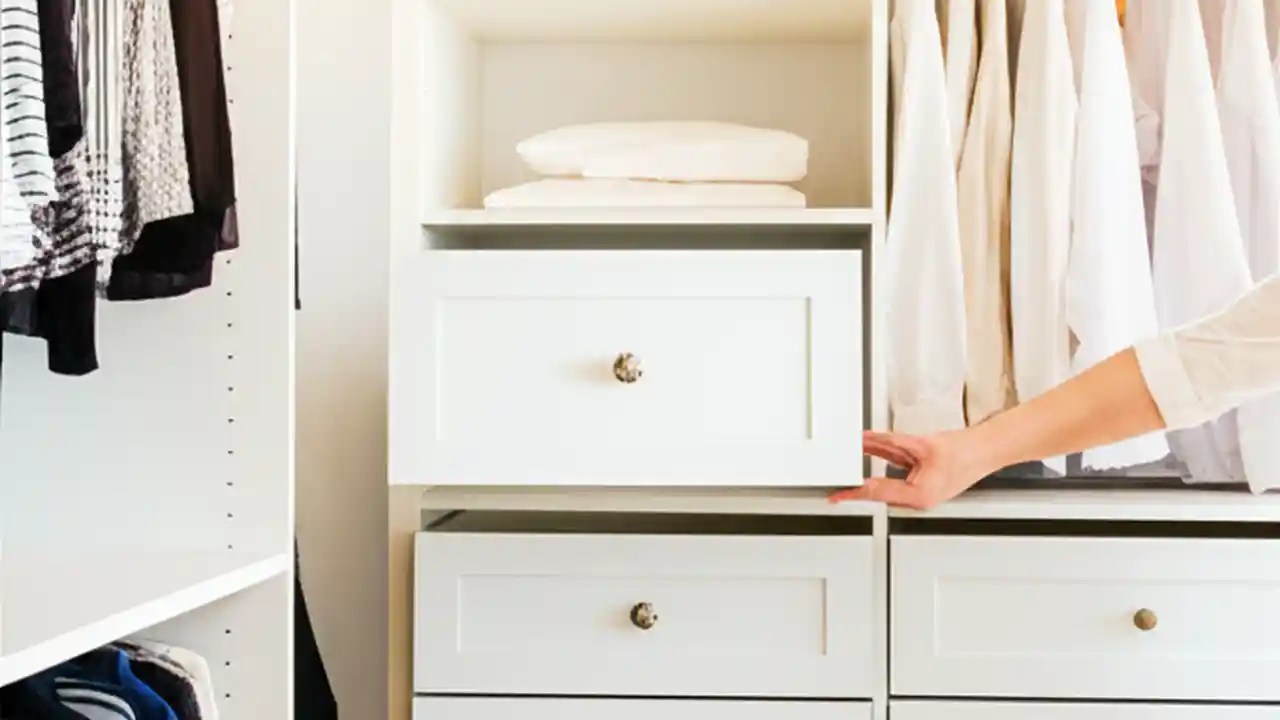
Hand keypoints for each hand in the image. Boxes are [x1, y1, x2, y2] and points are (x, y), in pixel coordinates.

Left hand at [829, 430, 990, 509]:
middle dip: (857, 478)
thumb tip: (870, 440)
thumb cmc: (965, 453)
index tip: (838, 496)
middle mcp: (917, 497)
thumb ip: (893, 443)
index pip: (877, 492)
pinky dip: (883, 456)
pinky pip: (896, 468)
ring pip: (886, 475)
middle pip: (879, 487)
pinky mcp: (922, 479)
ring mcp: (919, 490)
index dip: (854, 492)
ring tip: (851, 452)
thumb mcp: (922, 445)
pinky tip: (871, 445)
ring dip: (870, 461)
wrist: (986, 450)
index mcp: (917, 496)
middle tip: (837, 478)